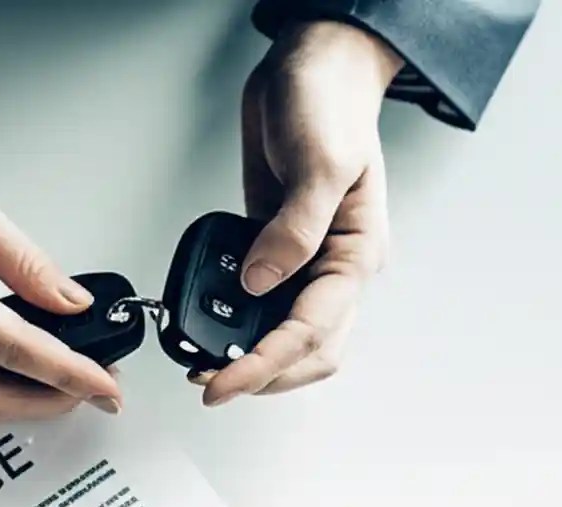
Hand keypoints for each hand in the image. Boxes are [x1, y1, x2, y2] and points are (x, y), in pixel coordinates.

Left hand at [195, 21, 403, 405]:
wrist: (313, 65)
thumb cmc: (329, 104)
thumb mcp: (318, 163)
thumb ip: (293, 229)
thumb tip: (260, 281)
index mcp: (357, 254)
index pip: (312, 331)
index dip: (265, 364)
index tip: (223, 384)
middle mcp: (334, 265)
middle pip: (307, 350)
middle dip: (262, 376)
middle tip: (211, 386)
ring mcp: (305, 259)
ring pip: (285, 333)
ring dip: (250, 357)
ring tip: (204, 366)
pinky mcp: (275, 245)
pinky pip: (260, 302)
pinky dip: (236, 322)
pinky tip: (208, 324)